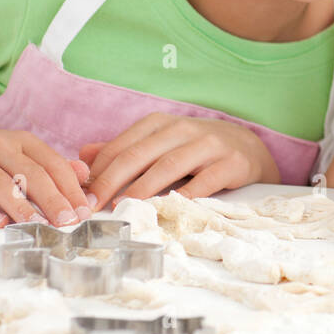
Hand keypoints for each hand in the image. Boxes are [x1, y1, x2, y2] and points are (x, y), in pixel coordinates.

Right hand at [0, 125, 93, 228]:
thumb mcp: (16, 153)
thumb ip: (49, 165)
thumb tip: (84, 175)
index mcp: (21, 142)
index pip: (53, 164)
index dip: (71, 188)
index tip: (85, 211)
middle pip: (31, 173)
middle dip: (53, 199)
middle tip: (68, 221)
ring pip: (0, 182)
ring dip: (21, 206)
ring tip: (38, 225)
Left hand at [78, 113, 279, 209]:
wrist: (249, 148)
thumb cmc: (197, 149)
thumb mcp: (161, 143)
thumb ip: (124, 149)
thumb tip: (83, 155)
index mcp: (161, 124)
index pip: (123, 145)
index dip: (100, 170)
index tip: (83, 194)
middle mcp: (183, 129)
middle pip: (140, 154)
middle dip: (113, 180)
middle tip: (94, 204)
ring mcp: (209, 145)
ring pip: (169, 165)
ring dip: (143, 188)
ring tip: (124, 207)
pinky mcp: (231, 163)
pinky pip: (205, 181)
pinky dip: (185, 195)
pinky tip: (169, 209)